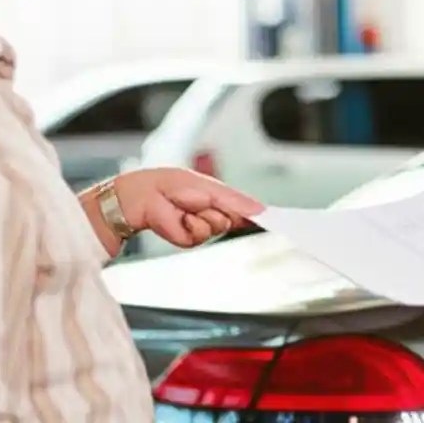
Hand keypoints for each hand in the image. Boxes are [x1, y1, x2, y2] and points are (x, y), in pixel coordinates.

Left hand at [113, 167, 264, 248]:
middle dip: (227, 207)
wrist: (145, 195)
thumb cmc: (173, 185)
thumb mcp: (212, 188)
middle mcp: (215, 215)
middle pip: (237, 218)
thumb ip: (238, 201)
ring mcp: (204, 228)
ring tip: (190, 206)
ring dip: (205, 213)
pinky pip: (203, 232)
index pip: (247, 210)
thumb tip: (262, 210)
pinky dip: (193, 222)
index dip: (261, 214)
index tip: (278, 219)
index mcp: (221, 201)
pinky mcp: (191, 240)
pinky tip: (182, 216)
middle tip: (208, 199)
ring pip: (220, 226)